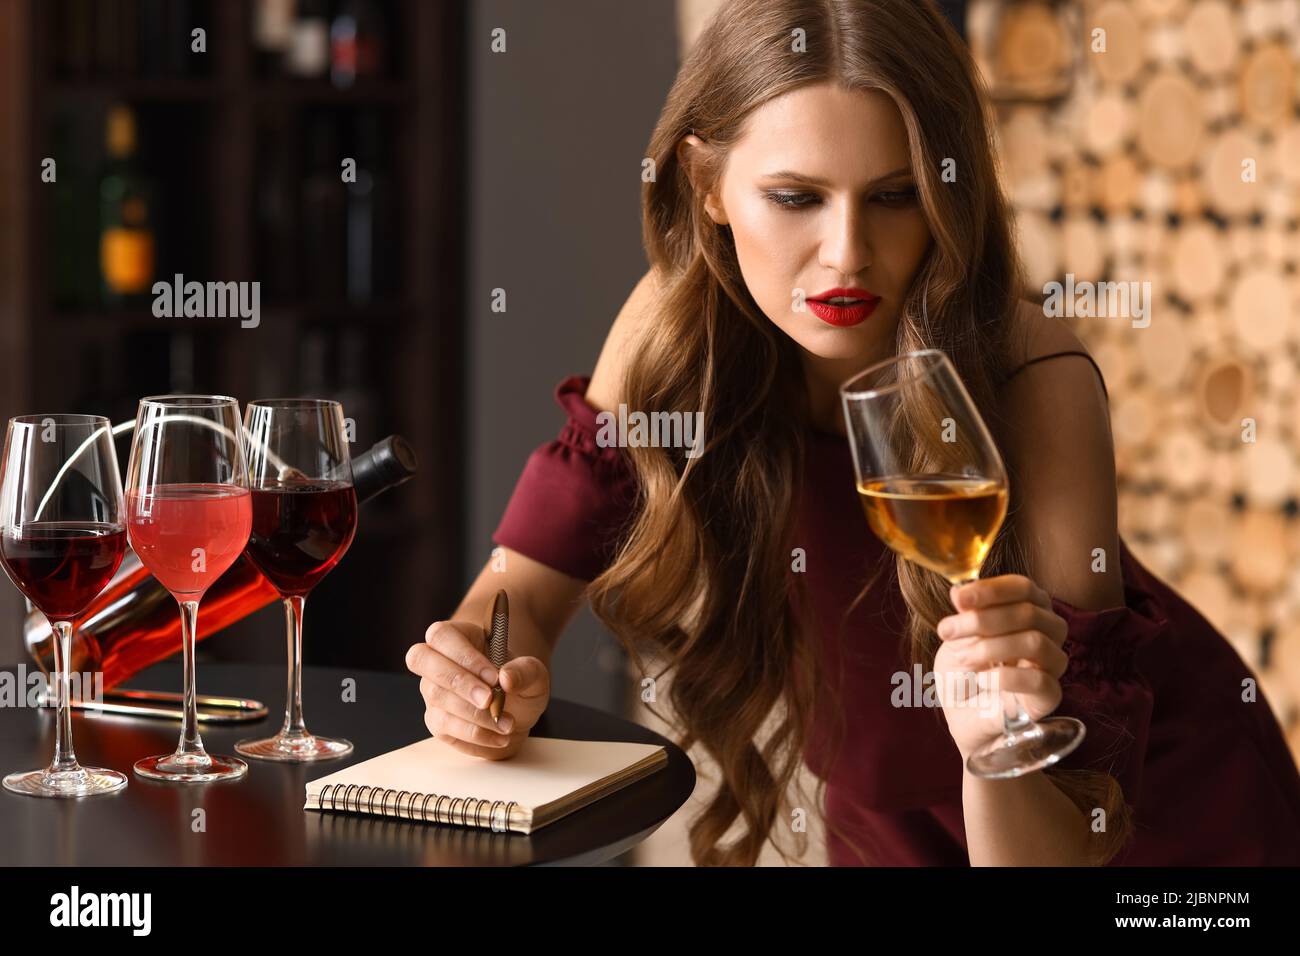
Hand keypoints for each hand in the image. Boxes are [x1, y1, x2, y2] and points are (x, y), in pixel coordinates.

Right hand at [405, 620, 549, 759]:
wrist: (518, 713)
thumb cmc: (520, 683)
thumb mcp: (535, 673)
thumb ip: (526, 671)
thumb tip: (506, 678)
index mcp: (458, 637)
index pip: (442, 635)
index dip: (464, 655)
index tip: (494, 677)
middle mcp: (437, 661)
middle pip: (422, 659)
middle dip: (459, 682)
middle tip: (489, 700)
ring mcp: (432, 691)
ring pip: (436, 697)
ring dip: (473, 714)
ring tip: (507, 723)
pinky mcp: (436, 720)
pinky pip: (444, 726)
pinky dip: (475, 734)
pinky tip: (499, 737)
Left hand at [932, 574, 1069, 761]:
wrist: (961, 719)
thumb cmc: (962, 673)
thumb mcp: (956, 639)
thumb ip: (963, 616)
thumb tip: (960, 592)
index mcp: (1028, 610)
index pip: (1023, 588)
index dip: (991, 589)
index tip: (957, 598)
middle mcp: (1047, 633)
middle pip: (1029, 612)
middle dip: (982, 620)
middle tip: (947, 631)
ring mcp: (1052, 666)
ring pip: (1036, 642)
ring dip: (990, 647)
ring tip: (963, 659)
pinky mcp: (1049, 698)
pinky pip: (1041, 681)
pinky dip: (1006, 677)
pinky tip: (982, 680)